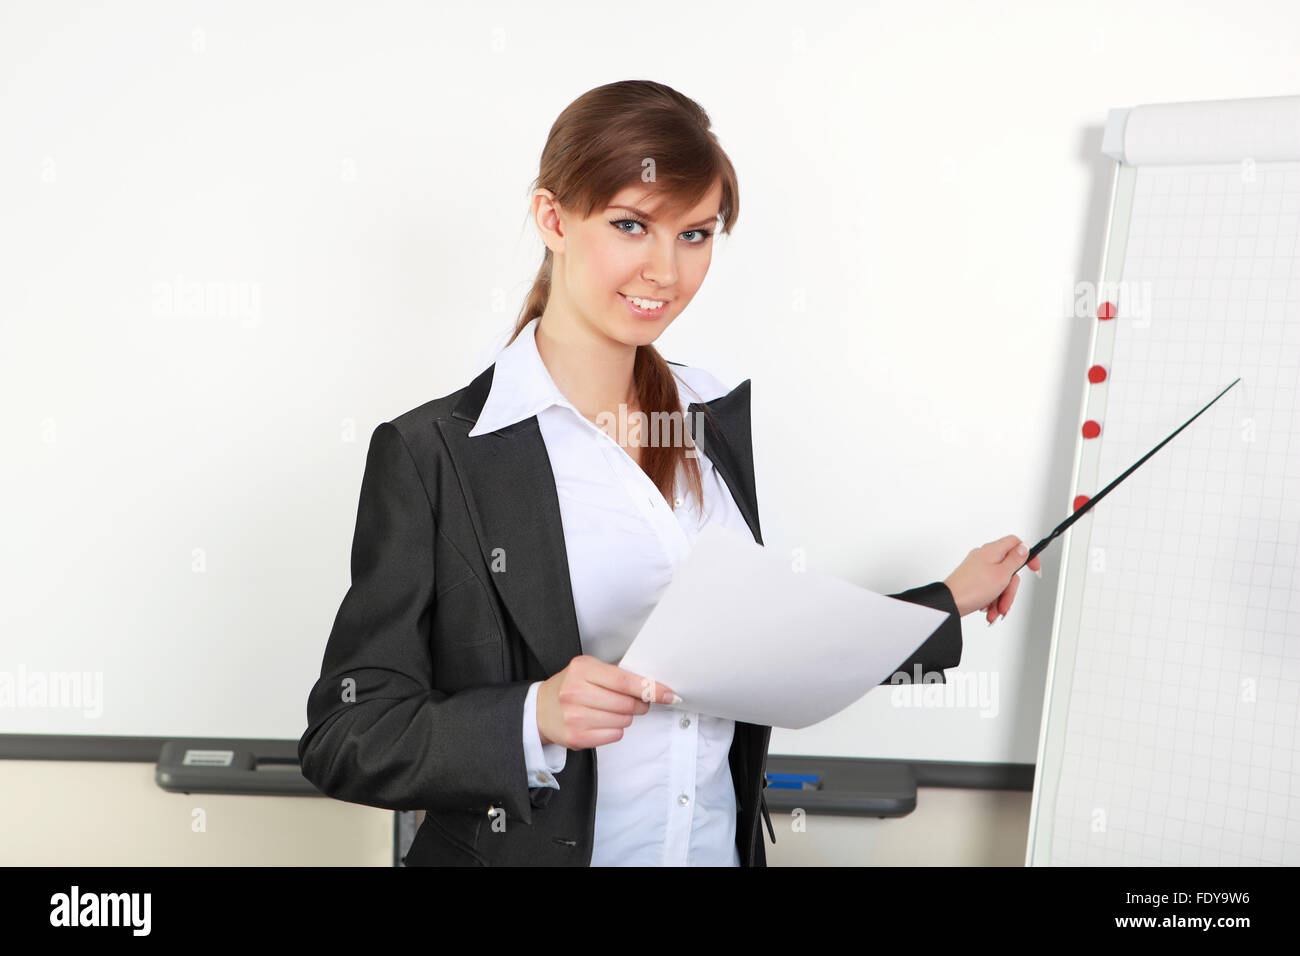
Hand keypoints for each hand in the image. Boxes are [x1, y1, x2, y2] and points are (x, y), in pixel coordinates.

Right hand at [536, 654, 679, 749]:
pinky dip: (615, 729)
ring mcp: (574, 716)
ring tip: (610, 711)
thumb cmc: (571, 687)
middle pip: (627, 703)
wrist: (540, 709)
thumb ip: (618, 676)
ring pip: (623, 721)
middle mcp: (576, 692)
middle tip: (636, 702)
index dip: (651, 689)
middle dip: (639, 704)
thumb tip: (654, 688)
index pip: (626, 681)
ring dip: (625, 717)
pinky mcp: (576, 737)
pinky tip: (602, 722)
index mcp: (582, 669)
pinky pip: (614, 735)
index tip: (669, 694)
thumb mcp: (589, 670)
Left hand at [942, 535, 1041, 623]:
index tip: (1034, 569)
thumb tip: (1024, 547)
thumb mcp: (1002, 574)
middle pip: (1009, 570)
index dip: (1028, 554)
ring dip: (1001, 599)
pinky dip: (991, 601)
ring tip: (995, 611)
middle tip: (1005, 601)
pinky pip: (989, 589)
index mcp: (992, 550)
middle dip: (1010, 590)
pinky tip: (987, 610)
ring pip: (1000, 582)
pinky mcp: (972, 580)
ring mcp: (977, 569)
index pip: (1015, 543)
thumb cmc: (972, 589)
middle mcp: (984, 557)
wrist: (949, 604)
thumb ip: (1015, 560)